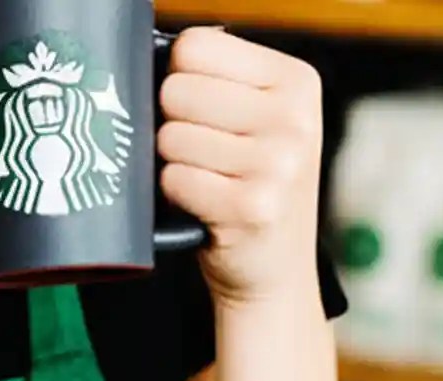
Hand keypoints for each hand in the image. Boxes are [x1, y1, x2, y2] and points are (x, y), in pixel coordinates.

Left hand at [158, 27, 323, 306]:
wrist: (274, 272)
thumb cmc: (249, 187)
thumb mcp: (256, 121)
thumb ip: (213, 82)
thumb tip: (146, 56)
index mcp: (295, 82)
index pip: (194, 46)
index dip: (177, 79)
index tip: (198, 110)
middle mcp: (294, 119)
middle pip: (176, 90)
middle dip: (172, 124)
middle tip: (202, 154)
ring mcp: (278, 164)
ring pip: (170, 138)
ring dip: (174, 164)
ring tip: (207, 181)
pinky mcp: (252, 208)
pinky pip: (173, 180)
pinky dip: (174, 196)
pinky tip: (203, 206)